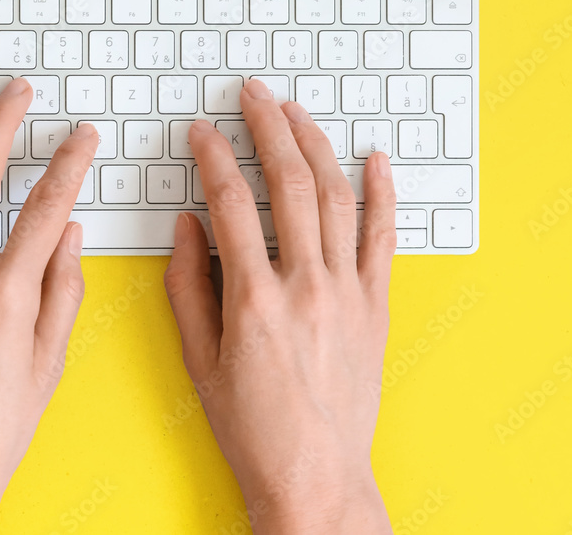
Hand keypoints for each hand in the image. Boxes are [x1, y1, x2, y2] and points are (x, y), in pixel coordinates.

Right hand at [164, 79, 395, 533]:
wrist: (316, 477)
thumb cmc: (252, 427)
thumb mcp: (199, 360)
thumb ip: (187, 286)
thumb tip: (188, 226)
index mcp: (254, 299)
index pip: (231, 202)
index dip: (213, 156)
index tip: (202, 131)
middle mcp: (306, 285)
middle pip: (289, 183)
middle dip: (267, 128)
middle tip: (252, 95)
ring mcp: (349, 292)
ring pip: (336, 197)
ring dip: (315, 145)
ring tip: (297, 112)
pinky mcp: (377, 306)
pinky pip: (384, 236)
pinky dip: (382, 192)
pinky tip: (375, 158)